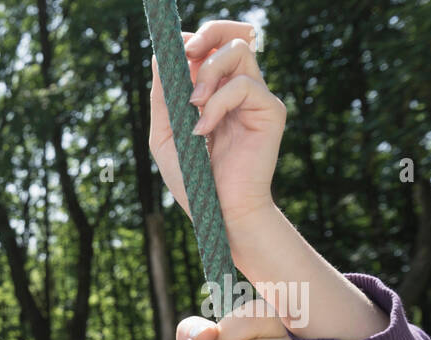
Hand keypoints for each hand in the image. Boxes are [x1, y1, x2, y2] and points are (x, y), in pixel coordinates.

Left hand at [149, 20, 284, 229]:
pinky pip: (243, 86)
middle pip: (232, 36)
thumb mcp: (166, 135)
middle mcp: (238, 89)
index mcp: (216, 91)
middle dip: (207, 34)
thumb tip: (160, 55)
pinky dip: (217, 103)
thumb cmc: (194, 179)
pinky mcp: (270, 110)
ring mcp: (256, 97)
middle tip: (186, 53)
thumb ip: (163, 97)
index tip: (174, 52)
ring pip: (239, 51)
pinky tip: (203, 130)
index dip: (194, 39)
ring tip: (192, 104)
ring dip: (208, 70)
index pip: (212, 45)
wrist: (219, 212)